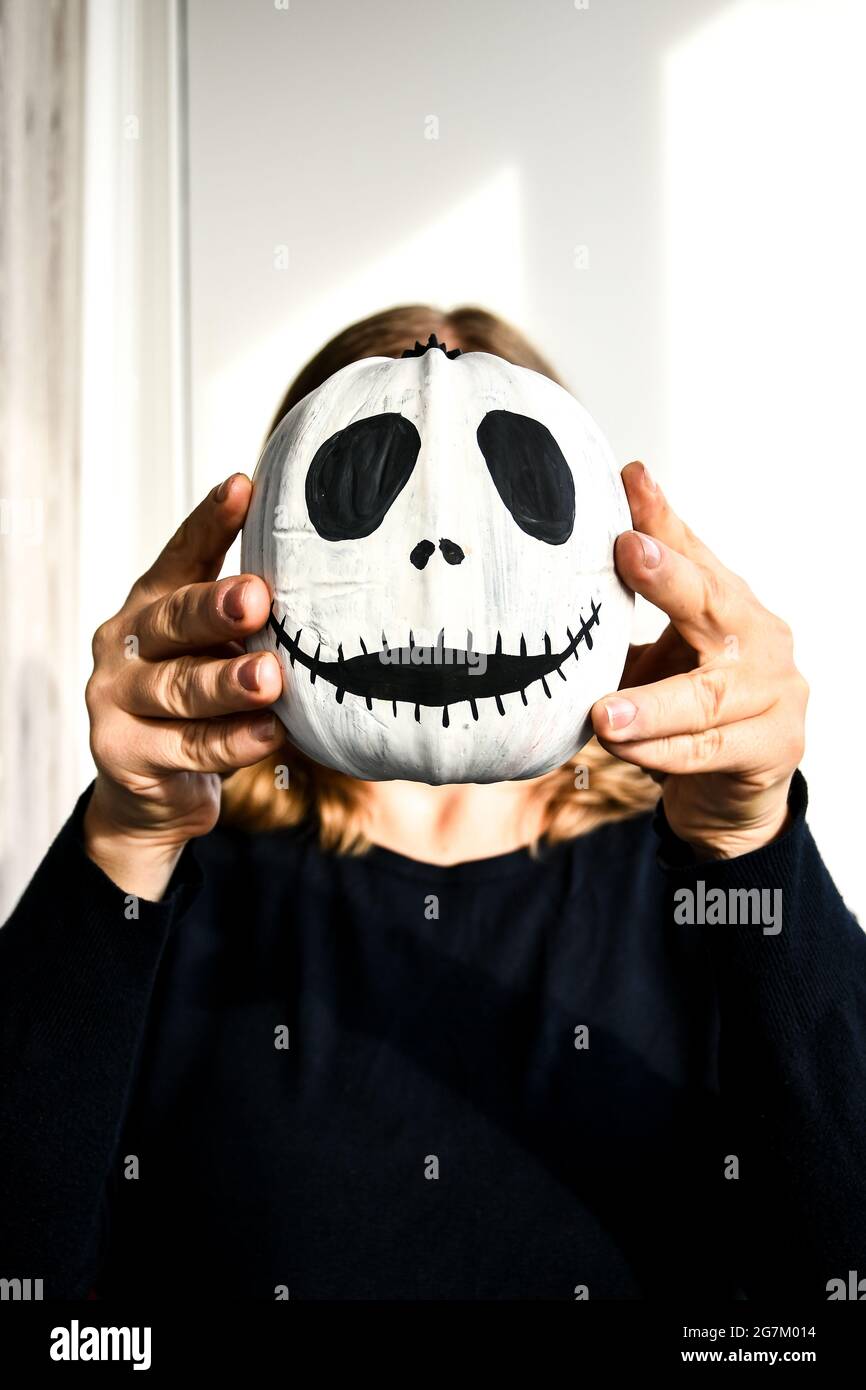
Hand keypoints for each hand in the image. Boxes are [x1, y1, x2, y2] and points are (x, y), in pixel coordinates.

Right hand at [83, 474, 283, 896]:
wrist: (152, 794)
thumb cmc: (200, 708)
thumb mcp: (216, 655)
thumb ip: (247, 627)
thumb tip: (328, 591)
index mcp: (152, 604)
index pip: (183, 555)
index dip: (211, 522)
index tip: (244, 487)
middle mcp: (126, 644)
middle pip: (173, 620)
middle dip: (216, 608)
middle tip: (258, 599)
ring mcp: (119, 699)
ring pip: (180, 688)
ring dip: (228, 683)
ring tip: (270, 678)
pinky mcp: (126, 754)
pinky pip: (190, 749)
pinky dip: (233, 742)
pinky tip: (268, 733)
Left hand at [590, 462, 808, 859]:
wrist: (732, 797)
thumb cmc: (686, 716)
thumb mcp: (651, 662)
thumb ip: (618, 629)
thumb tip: (541, 592)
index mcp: (728, 605)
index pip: (693, 554)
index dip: (662, 517)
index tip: (631, 479)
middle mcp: (759, 637)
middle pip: (712, 602)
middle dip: (667, 575)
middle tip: (626, 550)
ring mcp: (774, 692)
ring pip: (707, 696)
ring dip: (650, 703)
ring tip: (601, 712)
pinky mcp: (774, 746)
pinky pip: (710, 750)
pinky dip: (661, 751)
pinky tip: (622, 748)